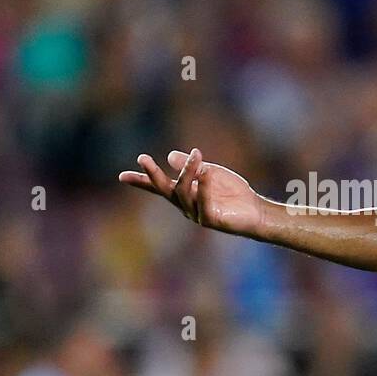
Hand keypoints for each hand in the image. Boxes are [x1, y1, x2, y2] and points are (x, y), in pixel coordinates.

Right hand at [119, 148, 264, 236]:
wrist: (254, 210)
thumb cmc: (232, 192)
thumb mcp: (209, 173)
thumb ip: (190, 166)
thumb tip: (169, 157)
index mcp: (183, 193)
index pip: (158, 187)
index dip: (141, 181)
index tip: (122, 176)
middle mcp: (186, 205)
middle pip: (165, 190)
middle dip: (153, 175)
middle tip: (143, 158)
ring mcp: (196, 214)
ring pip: (184, 192)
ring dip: (188, 172)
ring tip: (198, 156)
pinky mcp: (210, 219)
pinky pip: (202, 203)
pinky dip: (203, 187)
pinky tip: (205, 173)